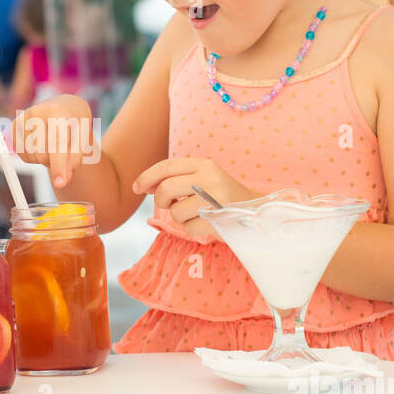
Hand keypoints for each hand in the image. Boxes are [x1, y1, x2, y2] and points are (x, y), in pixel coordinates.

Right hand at [11, 94, 93, 187]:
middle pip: (42, 153)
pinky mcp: (14, 125)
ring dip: (43, 160)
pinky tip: (41, 146)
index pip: (57, 144)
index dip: (59, 166)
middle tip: (62, 153)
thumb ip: (74, 159)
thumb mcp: (83, 139)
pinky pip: (21, 154)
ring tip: (53, 147)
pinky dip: (32, 157)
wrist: (65, 106)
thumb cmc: (76, 124)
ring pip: (31, 155)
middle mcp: (37, 111)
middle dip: (53, 161)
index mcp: (58, 111)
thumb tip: (61, 181)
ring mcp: (23, 117)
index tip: (60, 183)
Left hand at [132, 157, 257, 238]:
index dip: (146, 177)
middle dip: (160, 201)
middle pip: (165, 189)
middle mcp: (209, 177)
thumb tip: (143, 186)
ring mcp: (215, 197)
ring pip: (175, 212)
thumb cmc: (222, 197)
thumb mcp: (203, 179)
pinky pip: (189, 227)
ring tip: (195, 214)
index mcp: (203, 164)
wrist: (258, 211)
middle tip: (169, 206)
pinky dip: (192, 229)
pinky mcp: (218, 217)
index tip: (135, 188)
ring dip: (180, 218)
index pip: (166, 166)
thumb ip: (177, 179)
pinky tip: (206, 223)